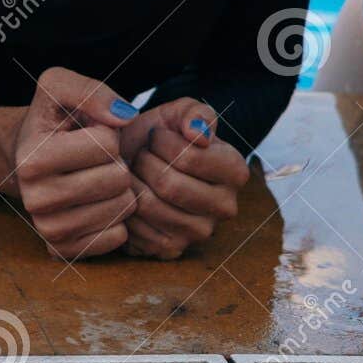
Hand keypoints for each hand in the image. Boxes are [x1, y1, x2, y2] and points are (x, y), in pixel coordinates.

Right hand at [4, 67, 140, 260]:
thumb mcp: (59, 87)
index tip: (88, 134)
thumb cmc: (52, 120)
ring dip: (121, 188)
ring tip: (97, 177)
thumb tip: (125, 116)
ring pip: (122, 207)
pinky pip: (116, 237)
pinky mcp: (63, 249)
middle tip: (96, 159)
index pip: (107, 144)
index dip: (108, 134)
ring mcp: (48, 228)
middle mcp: (35, 199)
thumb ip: (92, 92)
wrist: (28, 157)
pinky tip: (101, 202)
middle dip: (117, 161)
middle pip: (118, 178)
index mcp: (33, 158)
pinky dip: (119, 217)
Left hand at [119, 98, 247, 259]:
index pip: (189, 157)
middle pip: (169, 185)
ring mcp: (200, 232)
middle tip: (140, 155)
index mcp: (236, 171)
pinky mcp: (173, 250)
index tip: (155, 136)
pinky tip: (132, 195)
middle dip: (144, 163)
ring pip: (151, 206)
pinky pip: (138, 230)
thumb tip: (200, 136)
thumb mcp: (178, 113)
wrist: (137, 164)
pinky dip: (126, 209)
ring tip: (134, 173)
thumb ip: (195, 113)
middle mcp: (226, 206)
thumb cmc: (159, 138)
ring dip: (132, 184)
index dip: (160, 142)